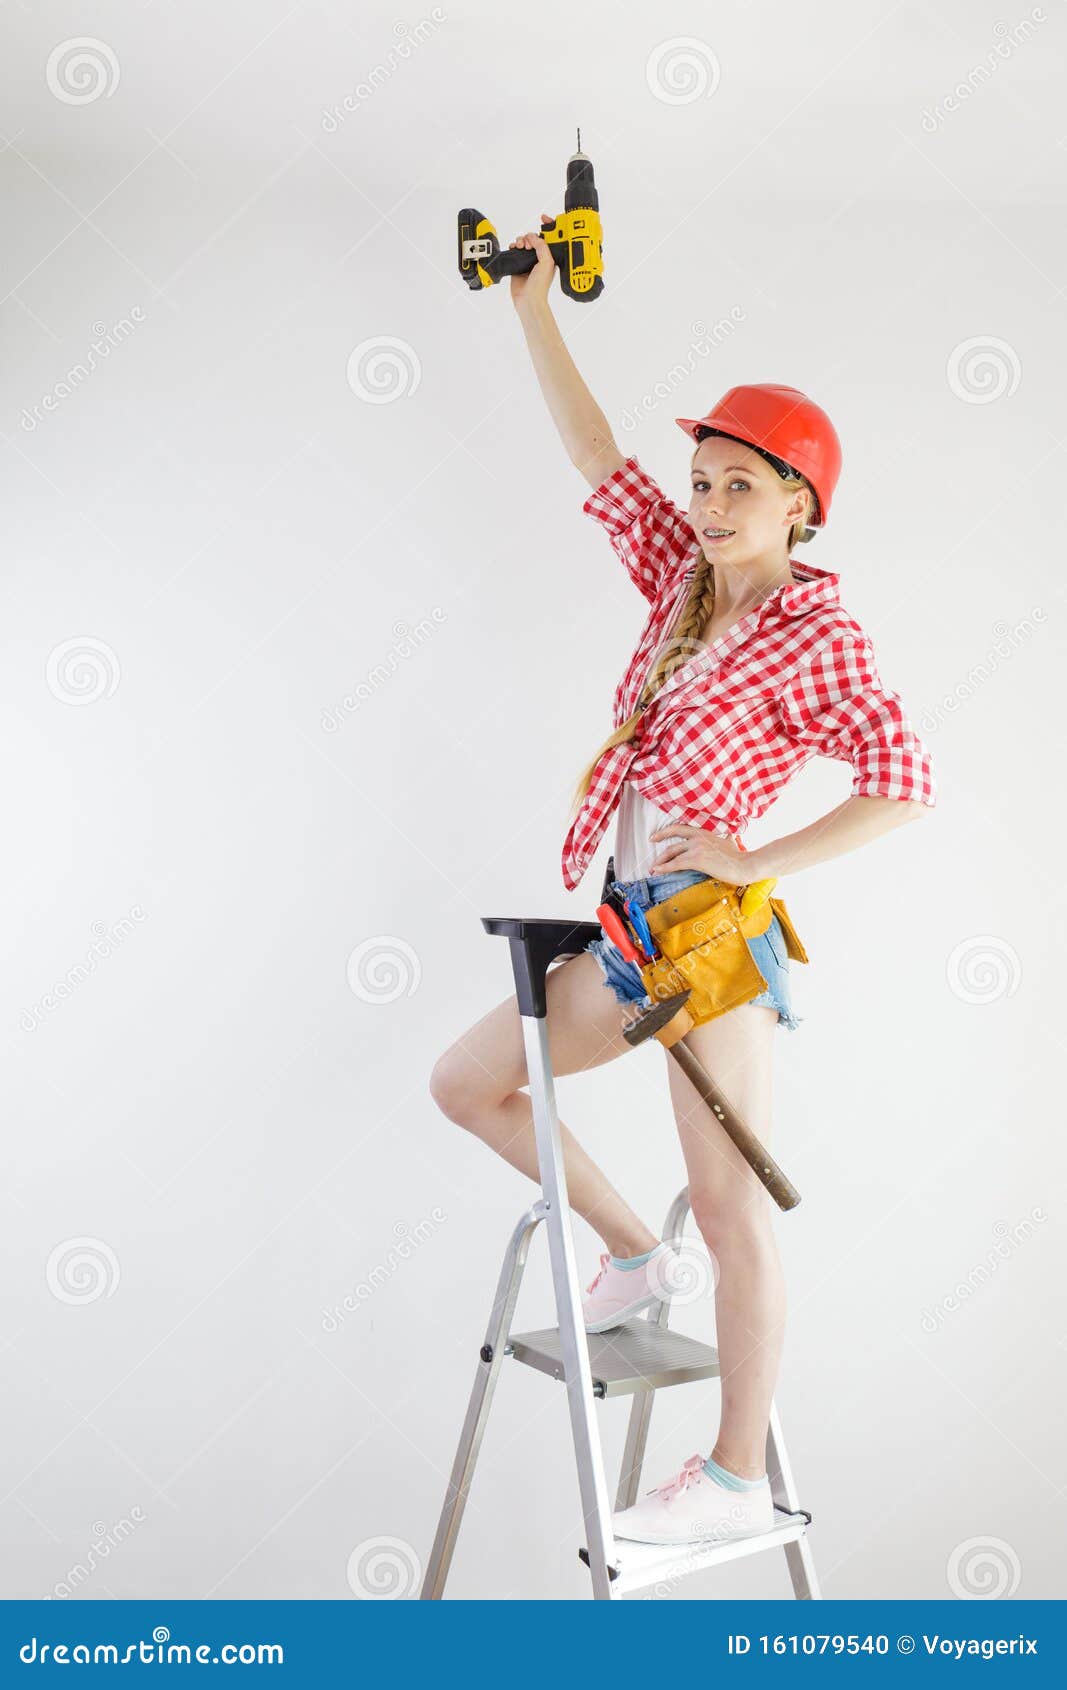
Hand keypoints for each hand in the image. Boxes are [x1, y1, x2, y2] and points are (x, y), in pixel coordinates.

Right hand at [509, 215, 556, 311]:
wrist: (528, 299)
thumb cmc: (540, 286)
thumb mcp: (547, 262)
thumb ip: (542, 246)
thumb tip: (533, 237)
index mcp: (550, 257)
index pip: (548, 238)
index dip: (547, 227)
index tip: (543, 218)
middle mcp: (540, 258)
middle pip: (534, 239)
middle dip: (529, 236)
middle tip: (528, 243)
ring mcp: (528, 261)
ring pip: (524, 243)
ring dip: (521, 241)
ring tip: (520, 247)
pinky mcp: (518, 265)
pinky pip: (515, 251)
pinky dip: (513, 247)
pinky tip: (514, 248)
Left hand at [648, 827, 778, 916]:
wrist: (745, 865)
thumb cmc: (740, 857)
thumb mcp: (732, 842)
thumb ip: (728, 839)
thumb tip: (732, 836)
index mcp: (704, 832)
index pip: (679, 828)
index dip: (664, 832)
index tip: (654, 837)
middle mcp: (698, 838)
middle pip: (672, 844)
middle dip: (660, 854)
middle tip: (652, 862)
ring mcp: (697, 848)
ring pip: (672, 854)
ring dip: (660, 863)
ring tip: (653, 870)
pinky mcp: (697, 859)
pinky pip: (676, 864)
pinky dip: (664, 867)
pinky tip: (658, 871)